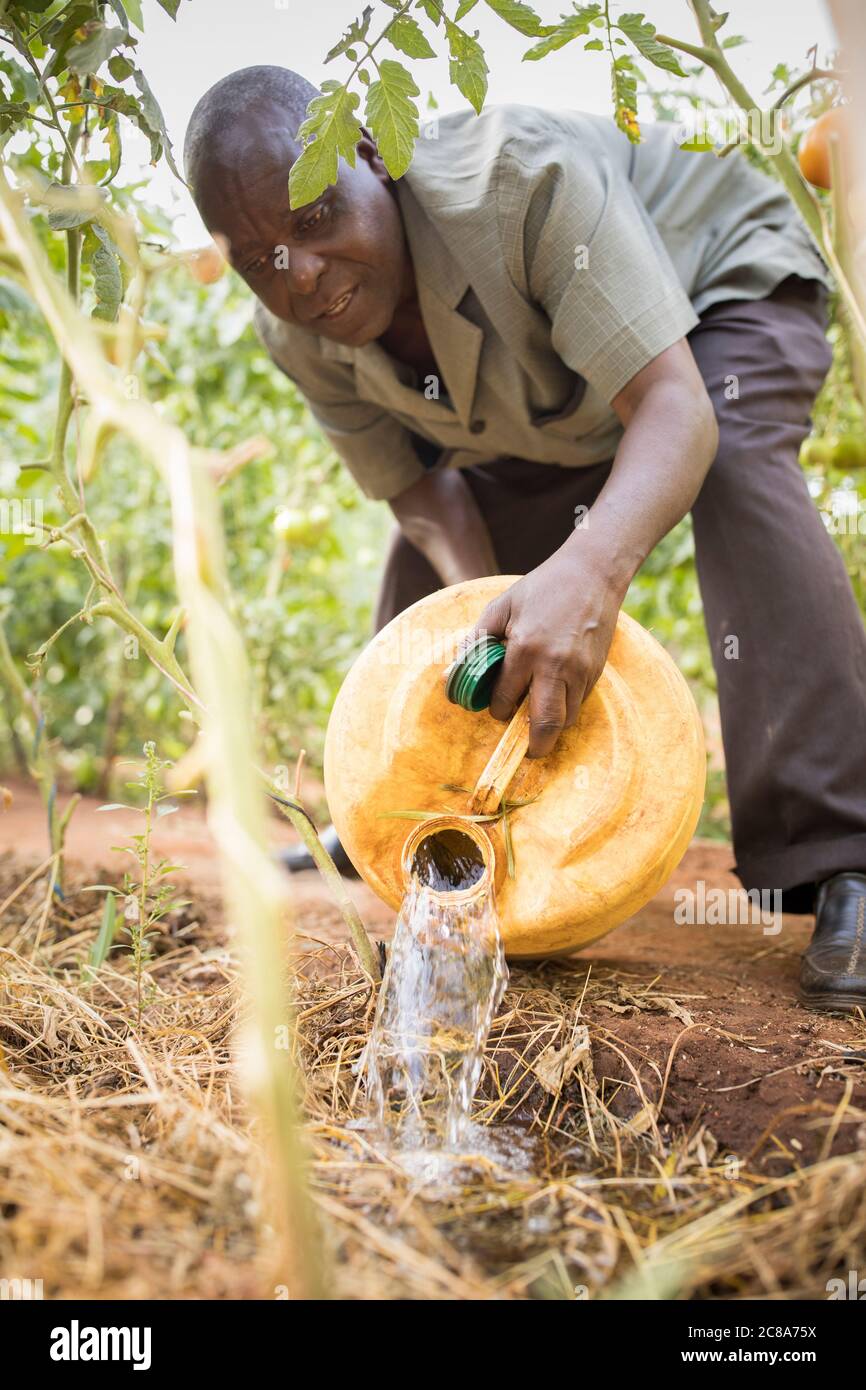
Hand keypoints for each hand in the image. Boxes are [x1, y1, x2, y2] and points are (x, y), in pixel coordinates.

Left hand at [471, 547, 623, 757]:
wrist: (592, 574)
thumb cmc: (541, 587)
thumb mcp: (502, 605)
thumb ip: (477, 638)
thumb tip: (455, 671)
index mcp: (526, 649)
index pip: (505, 700)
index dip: (496, 710)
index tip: (496, 708)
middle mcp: (555, 665)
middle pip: (545, 724)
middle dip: (534, 747)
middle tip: (525, 751)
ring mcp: (580, 671)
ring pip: (566, 719)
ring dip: (550, 726)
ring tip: (538, 718)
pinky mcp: (597, 671)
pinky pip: (580, 704)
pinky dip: (566, 708)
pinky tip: (554, 695)